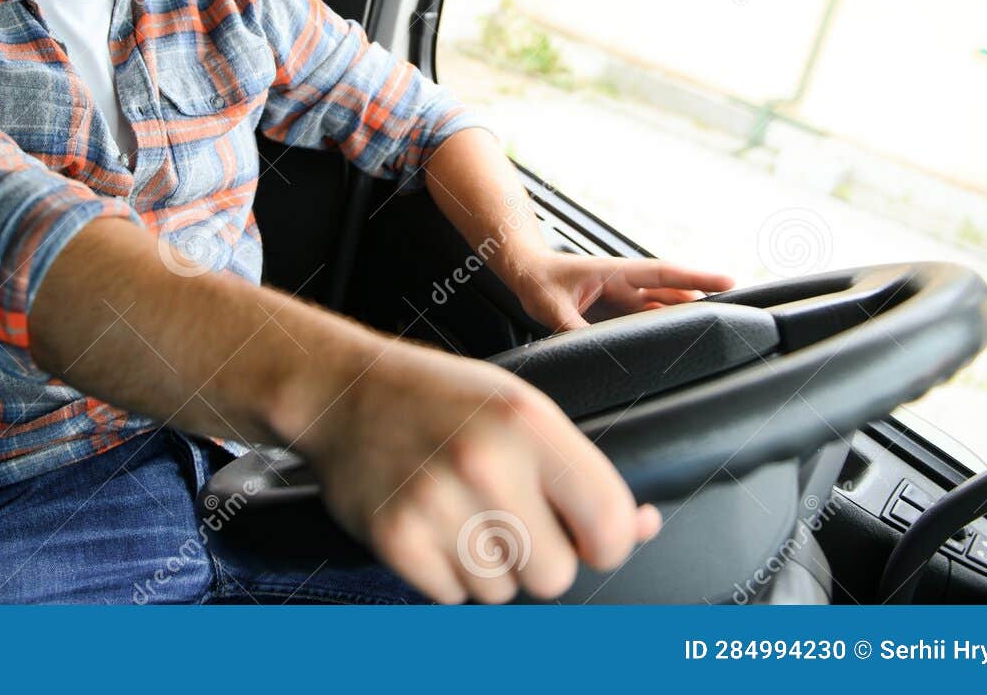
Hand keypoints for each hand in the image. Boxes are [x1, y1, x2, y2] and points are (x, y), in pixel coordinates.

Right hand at [291, 342, 661, 603]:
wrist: (343, 390)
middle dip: (540, 557)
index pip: (609, 523)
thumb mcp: (521, 409)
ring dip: (488, 566)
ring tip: (462, 512)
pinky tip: (432, 524)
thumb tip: (643, 527)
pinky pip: (452, 597)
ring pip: (501, 592)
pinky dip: (446, 573)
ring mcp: (437, 503)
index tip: (591, 536)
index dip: (609, 541)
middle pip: (555, 575)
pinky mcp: (396, 538)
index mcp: (528, 423)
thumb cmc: (440, 397)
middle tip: (510, 517)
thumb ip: (581, 470)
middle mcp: (486, 463)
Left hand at [510, 250, 735, 332]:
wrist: (526, 272)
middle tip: (734, 313)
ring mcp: (623, 294)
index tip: (728, 282)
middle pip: (672, 291)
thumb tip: (589, 348)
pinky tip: (677, 337)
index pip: (664, 275)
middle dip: (702, 299)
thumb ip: (571, 327)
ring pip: (662, 304)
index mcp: (616, 273)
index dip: (696, 279)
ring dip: (685, 313)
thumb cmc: (538, 281)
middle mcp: (626, 282)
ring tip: (714, 328)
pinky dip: (663, 323)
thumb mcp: (551, 306)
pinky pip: (646, 315)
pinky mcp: (616, 307)